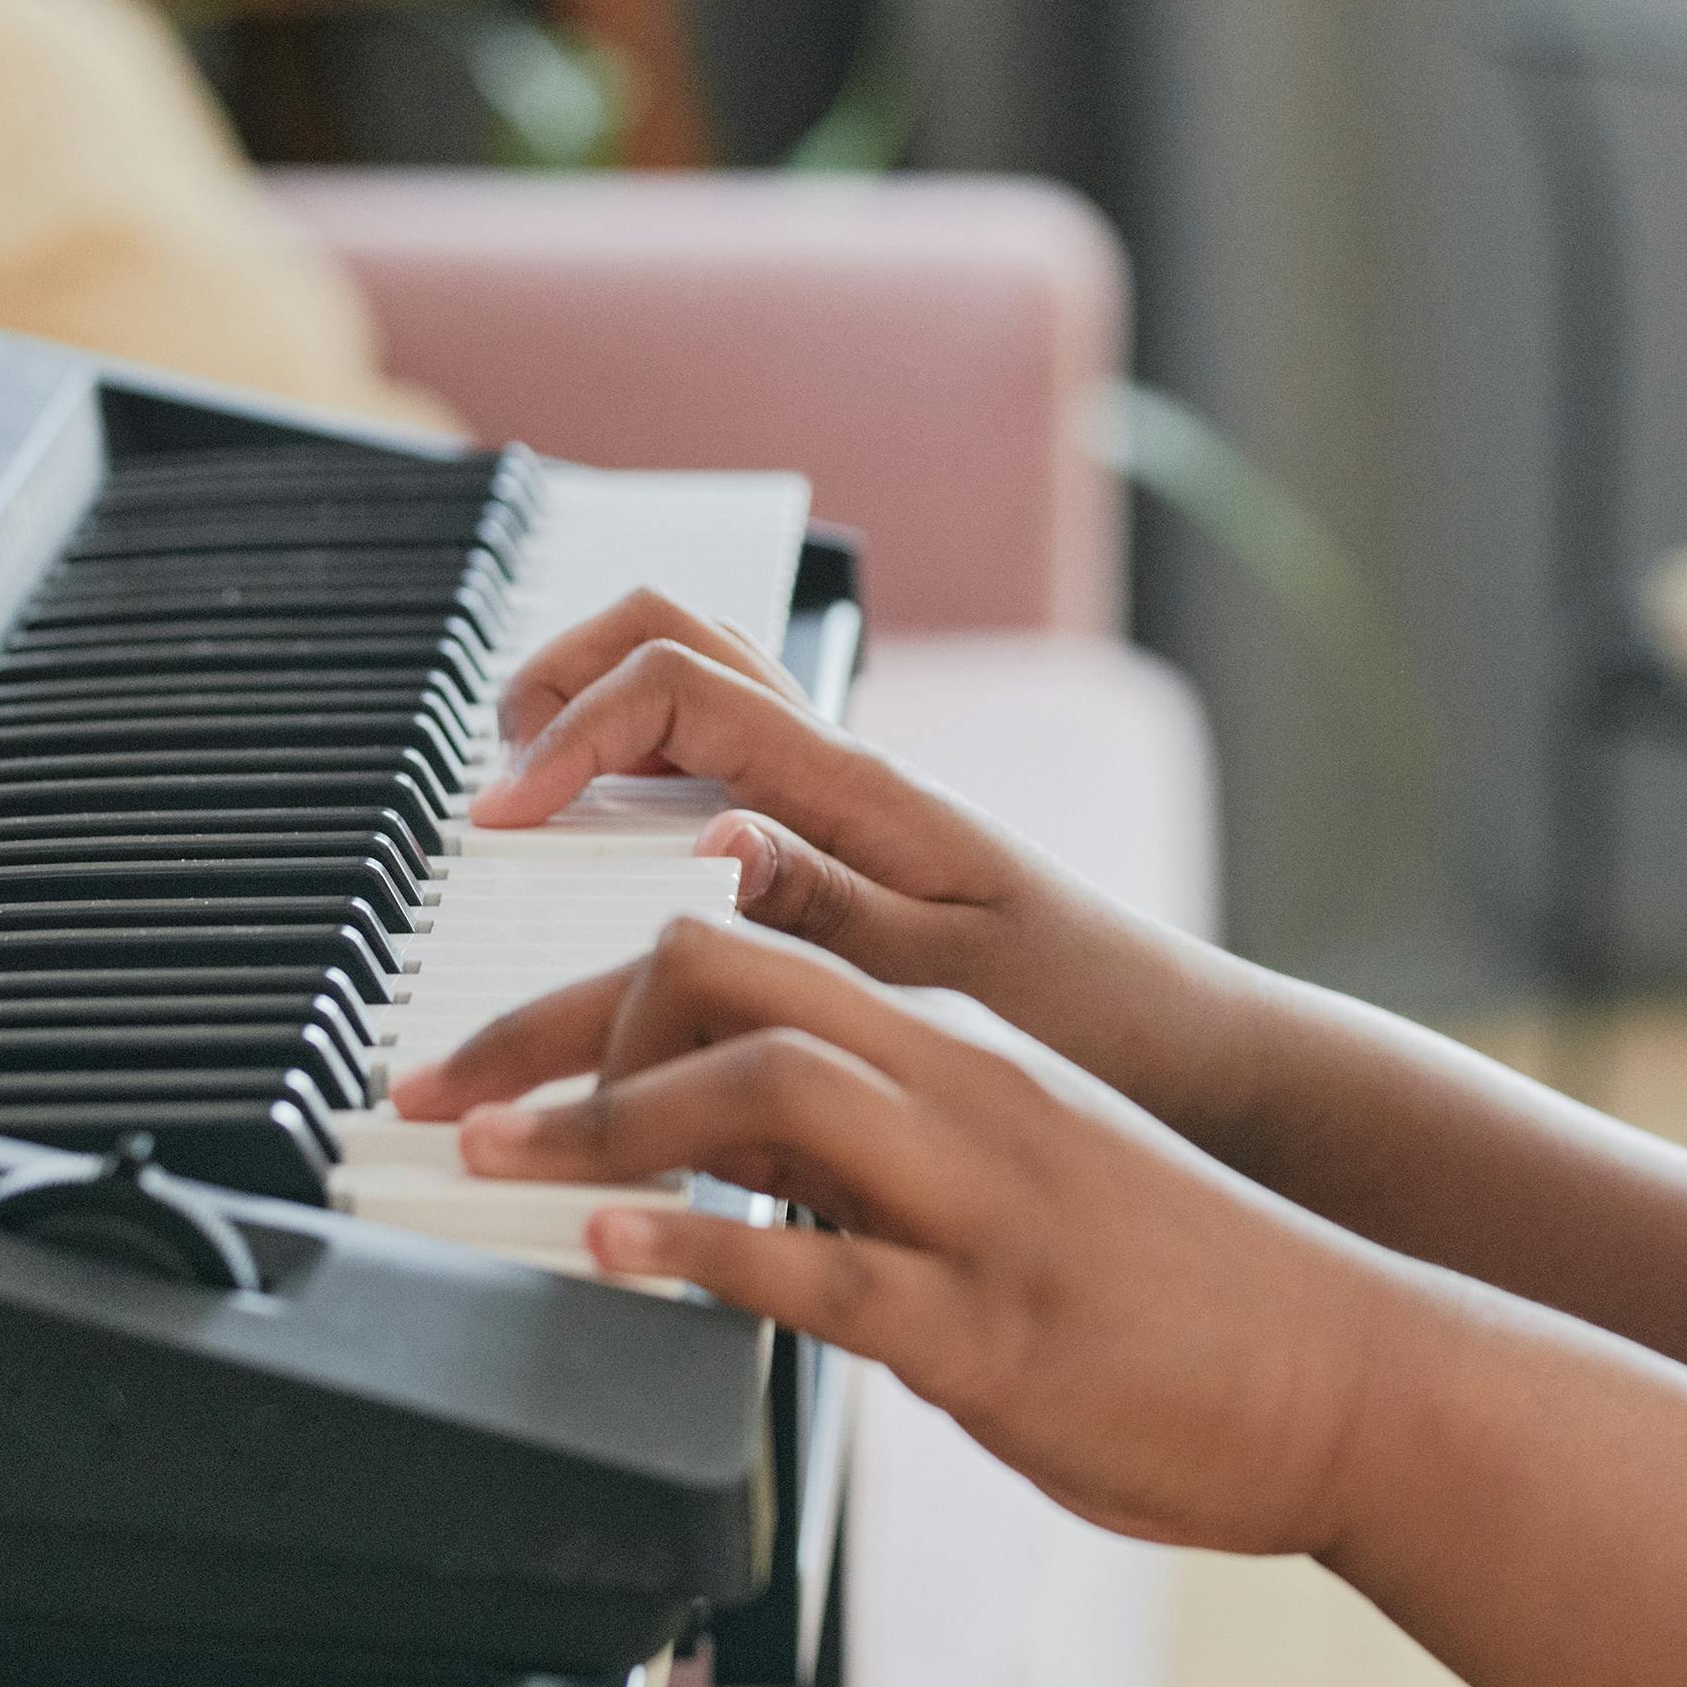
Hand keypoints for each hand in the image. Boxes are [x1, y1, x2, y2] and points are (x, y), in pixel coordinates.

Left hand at [422, 911, 1406, 1556]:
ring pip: (766, 1084)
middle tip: (444, 1093)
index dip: (595, 988)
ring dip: (603, 1116)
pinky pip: (823, 1268)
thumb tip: (752, 1188)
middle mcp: (961, 1092)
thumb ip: (896, 1164)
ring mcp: (978, 1200)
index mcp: (964, 1050)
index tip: (496, 1047)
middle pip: (727, 974)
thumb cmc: (1191, 1291)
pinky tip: (617, 1249)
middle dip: (559, 1026)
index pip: (749, 950)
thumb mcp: (1032, 1179)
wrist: (1353, 1366)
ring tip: (495, 1154)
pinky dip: (701, 1249)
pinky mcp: (990, 1324)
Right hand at [436, 590, 1255, 1134]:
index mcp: (863, 789)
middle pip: (681, 635)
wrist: (1189, 1050)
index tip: (501, 820)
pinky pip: (733, 763)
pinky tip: (620, 837)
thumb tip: (712, 833)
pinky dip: (651, 762)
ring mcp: (851, 802)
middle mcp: (852, 773)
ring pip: (705, 684)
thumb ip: (825, 909)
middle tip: (496, 766)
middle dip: (567, 671)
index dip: (569, 735)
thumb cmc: (1093, 1019)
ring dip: (603, 702)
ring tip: (528, 780)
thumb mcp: (948, 983)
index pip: (680, 686)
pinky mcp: (857, 850)